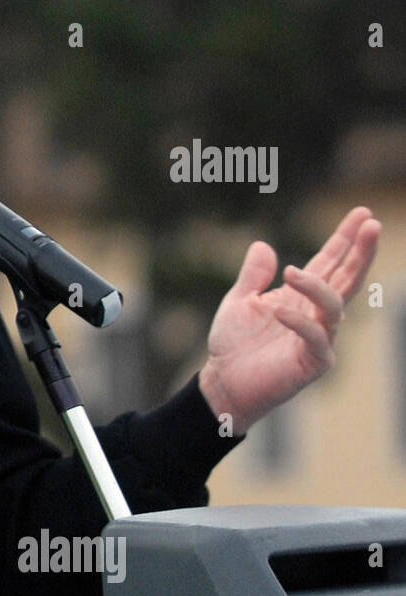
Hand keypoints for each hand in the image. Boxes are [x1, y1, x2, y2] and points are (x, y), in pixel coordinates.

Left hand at [198, 207, 380, 433]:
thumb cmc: (232, 345)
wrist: (222, 382)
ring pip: (334, 306)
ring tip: (293, 272)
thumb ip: (253, 275)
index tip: (362, 213)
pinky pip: (315, 338)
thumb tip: (262, 245)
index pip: (330, 263)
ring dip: (317, 286)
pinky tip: (280, 311)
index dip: (345, 239)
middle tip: (373, 225)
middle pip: (346, 278)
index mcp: (301, 297)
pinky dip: (300, 323)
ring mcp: (319, 338)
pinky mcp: (313, 362)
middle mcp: (316, 314)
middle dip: (360, 252)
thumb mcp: (238, 302)